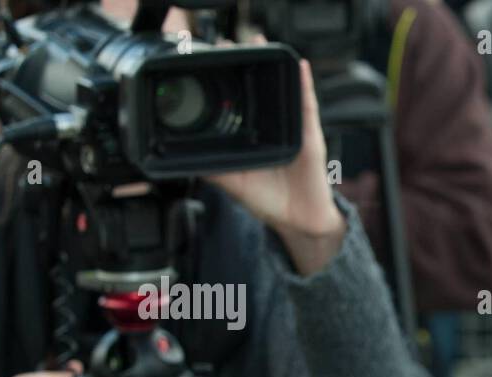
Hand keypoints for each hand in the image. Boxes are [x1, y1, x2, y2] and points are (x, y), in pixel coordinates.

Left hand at [206, 57, 346, 274]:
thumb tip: (180, 157)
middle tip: (226, 43)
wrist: (299, 221)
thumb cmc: (269, 202)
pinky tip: (299, 66)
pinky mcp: (310, 135)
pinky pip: (308, 105)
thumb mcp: (232, 183)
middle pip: (259, 88)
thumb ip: (210, 169)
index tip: (208, 60)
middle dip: (245, 62)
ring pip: (282, 89)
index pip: (238, 101)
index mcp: (253, 136)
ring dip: (272, 63)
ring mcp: (293, 129)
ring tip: (257, 40)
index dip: (224, 79)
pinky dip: (305, 84)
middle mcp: (273, 128)